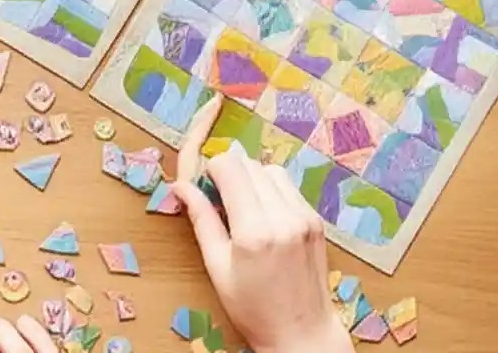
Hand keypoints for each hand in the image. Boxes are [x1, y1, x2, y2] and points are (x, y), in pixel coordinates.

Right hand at [173, 150, 351, 352]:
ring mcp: (304, 217)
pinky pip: (289, 187)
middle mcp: (283, 217)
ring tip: (245, 208)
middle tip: (222, 201)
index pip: (230, 167)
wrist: (302, 332)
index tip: (206, 188)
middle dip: (230, 174)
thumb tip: (181, 186)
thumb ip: (201, 219)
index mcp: (253, 231)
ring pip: (271, 170)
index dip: (211, 170)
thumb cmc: (252, 308)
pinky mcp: (316, 220)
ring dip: (252, 179)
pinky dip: (271, 191)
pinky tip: (265, 216)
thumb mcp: (217, 266)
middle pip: (249, 164)